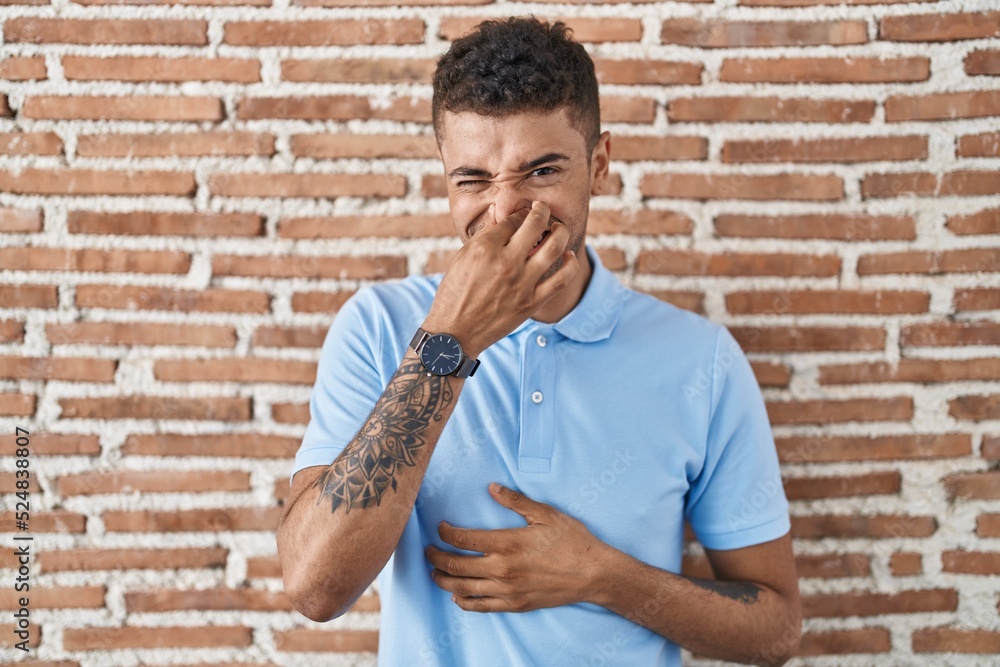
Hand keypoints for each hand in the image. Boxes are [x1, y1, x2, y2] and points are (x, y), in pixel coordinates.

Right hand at [422, 201, 577, 357]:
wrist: (455, 332)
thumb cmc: (455, 293)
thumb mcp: (462, 258)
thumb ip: (482, 235)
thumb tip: (498, 214)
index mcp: (484, 248)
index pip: (512, 219)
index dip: (521, 212)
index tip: (524, 212)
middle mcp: (506, 262)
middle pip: (535, 224)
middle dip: (543, 211)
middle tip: (544, 210)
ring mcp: (521, 283)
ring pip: (554, 247)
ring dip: (560, 232)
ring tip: (558, 229)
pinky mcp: (532, 302)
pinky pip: (561, 280)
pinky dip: (570, 264)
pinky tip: (569, 256)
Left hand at [425, 483, 606, 612]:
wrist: (593, 573)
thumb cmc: (572, 540)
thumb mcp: (545, 514)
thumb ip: (516, 501)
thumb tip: (492, 488)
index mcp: (507, 543)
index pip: (462, 539)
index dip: (445, 533)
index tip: (440, 528)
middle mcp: (502, 569)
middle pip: (455, 566)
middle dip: (435, 557)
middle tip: (428, 550)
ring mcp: (507, 590)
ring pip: (462, 589)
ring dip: (443, 581)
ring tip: (434, 572)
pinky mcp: (515, 604)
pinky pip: (481, 607)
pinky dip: (464, 603)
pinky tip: (457, 597)